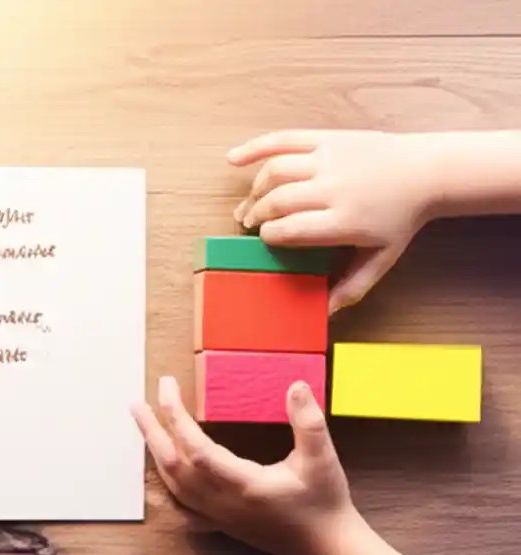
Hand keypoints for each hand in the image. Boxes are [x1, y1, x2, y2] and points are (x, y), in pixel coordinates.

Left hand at [132, 377, 362, 554]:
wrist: (326, 548)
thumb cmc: (324, 502)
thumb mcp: (322, 458)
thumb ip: (309, 422)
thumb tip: (296, 386)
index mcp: (243, 483)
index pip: (195, 446)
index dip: (176, 416)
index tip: (167, 387)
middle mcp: (222, 501)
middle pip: (172, 464)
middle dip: (151, 431)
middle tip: (136, 403)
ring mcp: (218, 515)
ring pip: (173, 483)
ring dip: (155, 453)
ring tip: (144, 427)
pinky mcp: (221, 523)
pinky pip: (182, 505)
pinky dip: (166, 485)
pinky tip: (160, 473)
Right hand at [228, 130, 441, 311]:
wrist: (426, 172)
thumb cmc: (400, 218)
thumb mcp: (381, 257)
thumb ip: (353, 286)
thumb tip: (326, 312)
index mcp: (344, 221)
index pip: (289, 230)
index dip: (269, 236)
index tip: (265, 239)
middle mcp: (332, 188)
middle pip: (277, 201)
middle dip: (257, 215)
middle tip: (250, 224)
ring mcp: (328, 160)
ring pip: (274, 171)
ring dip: (255, 189)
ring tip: (251, 202)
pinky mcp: (326, 139)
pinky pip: (283, 140)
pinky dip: (254, 147)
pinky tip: (233, 159)